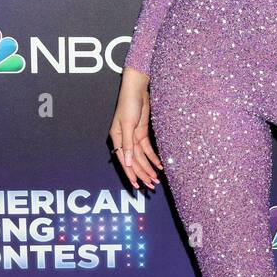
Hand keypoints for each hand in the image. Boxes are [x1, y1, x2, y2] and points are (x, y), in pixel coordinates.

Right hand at [109, 68, 162, 190]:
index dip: (130, 173)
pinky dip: (154, 158)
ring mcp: (133, 137)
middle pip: (134, 161)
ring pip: (142, 157)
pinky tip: (159, 166)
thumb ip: (127, 145)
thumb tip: (127, 162)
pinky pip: (148, 149)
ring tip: (156, 180)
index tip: (136, 185)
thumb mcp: (127, 125)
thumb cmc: (128, 105)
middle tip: (151, 186)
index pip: (124, 160)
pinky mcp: (142, 133)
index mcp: (116, 139)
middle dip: (142, 173)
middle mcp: (124, 140)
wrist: (137, 90)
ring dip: (148, 168)